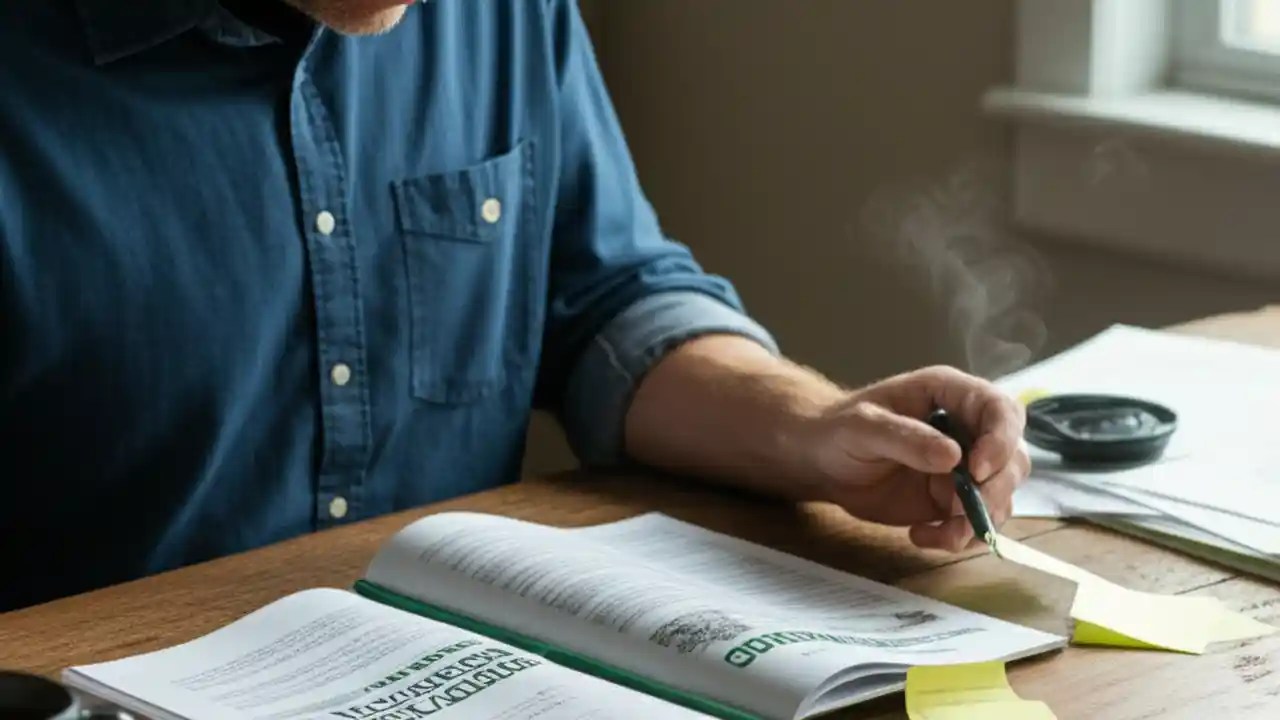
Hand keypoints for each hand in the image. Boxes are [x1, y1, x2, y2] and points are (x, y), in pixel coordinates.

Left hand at [803, 365, 1028, 551]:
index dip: (1001, 441)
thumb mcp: (864, 427)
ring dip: (977, 520)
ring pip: (1001, 496)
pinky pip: (975, 523)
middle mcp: (967, 430)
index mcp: (951, 395)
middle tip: (959, 509)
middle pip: (1013, 459)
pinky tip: (919, 536)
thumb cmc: (838, 429)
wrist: (820, 462)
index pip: (1001, 411)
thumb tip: (953, 456)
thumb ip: (906, 438)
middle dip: (994, 490)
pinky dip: (957, 537)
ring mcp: (964, 468)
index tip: (976, 470)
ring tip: (934, 532)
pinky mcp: (952, 501)